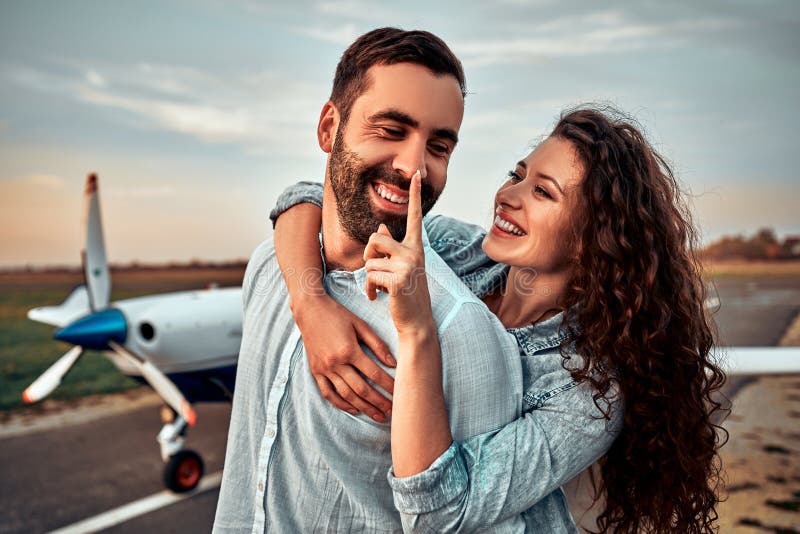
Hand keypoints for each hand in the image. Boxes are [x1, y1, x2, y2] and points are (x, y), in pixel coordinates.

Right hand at [293, 294, 395, 421]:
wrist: (310, 310)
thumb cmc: (338, 315)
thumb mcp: (360, 325)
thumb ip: (377, 344)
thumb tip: (393, 363)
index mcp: (349, 350)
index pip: (374, 374)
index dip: (388, 386)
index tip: (400, 394)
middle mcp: (336, 363)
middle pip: (361, 389)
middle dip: (378, 402)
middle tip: (392, 412)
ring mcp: (324, 369)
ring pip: (346, 395)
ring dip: (363, 407)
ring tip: (377, 415)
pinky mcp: (315, 371)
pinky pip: (328, 393)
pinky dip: (341, 403)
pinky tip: (354, 408)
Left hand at [363, 171, 433, 334]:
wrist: (416, 322)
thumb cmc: (407, 294)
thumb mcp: (401, 268)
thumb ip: (390, 248)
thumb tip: (381, 229)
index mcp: (416, 247)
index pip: (415, 217)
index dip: (414, 195)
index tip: (415, 173)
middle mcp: (414, 253)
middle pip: (375, 239)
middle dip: (368, 255)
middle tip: (374, 270)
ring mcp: (408, 265)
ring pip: (370, 261)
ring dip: (369, 277)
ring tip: (380, 289)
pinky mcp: (399, 280)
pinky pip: (371, 276)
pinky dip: (370, 289)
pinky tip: (378, 297)